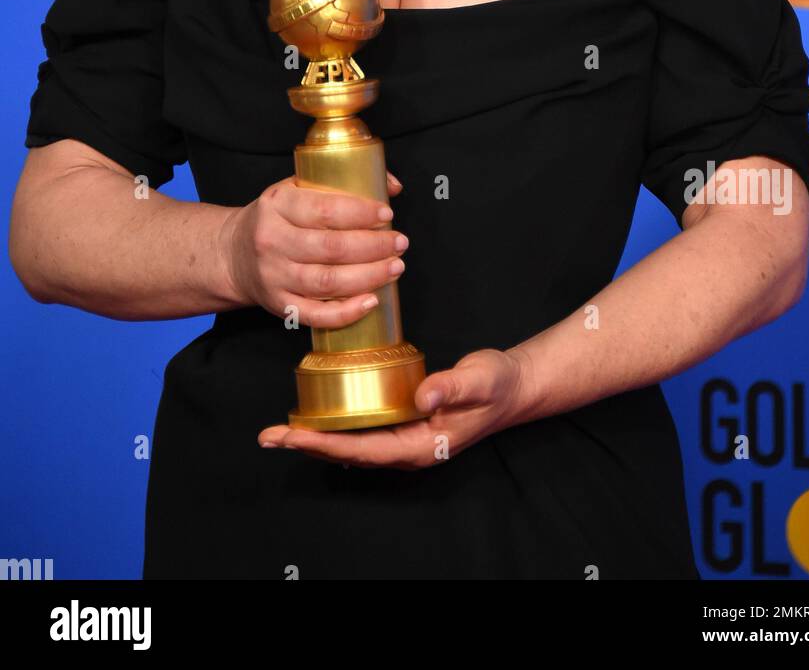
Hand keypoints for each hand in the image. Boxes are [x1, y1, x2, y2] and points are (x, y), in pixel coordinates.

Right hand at [217, 169, 408, 326]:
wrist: (232, 254)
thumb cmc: (276, 218)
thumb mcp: (297, 189)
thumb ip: (341, 183)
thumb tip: (392, 186)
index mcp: (277, 205)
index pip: (324, 209)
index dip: (360, 212)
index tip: (386, 213)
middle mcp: (272, 241)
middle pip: (331, 248)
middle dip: (373, 246)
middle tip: (400, 242)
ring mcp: (274, 276)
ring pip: (327, 282)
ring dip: (368, 276)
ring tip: (395, 267)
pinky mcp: (279, 306)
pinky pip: (316, 315)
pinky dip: (347, 312)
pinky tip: (372, 301)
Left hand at [257, 346, 534, 469]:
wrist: (514, 387)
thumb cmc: (496, 385)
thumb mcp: (480, 380)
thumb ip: (453, 386)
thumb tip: (421, 395)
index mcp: (421, 445)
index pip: (363, 449)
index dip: (325, 443)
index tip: (292, 435)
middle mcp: (408, 448)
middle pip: (349, 453)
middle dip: (308, 444)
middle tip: (270, 435)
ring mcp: (405, 439)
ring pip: (352, 444)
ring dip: (317, 438)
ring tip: (282, 430)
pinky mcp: (403, 424)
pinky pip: (363, 430)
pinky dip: (336, 426)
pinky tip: (318, 416)